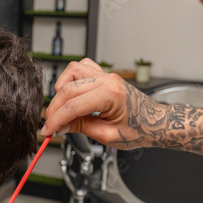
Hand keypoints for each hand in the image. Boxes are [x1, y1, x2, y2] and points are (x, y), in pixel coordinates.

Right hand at [40, 59, 166, 148]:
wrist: (156, 122)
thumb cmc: (139, 129)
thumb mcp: (107, 135)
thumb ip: (80, 127)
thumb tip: (59, 126)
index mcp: (110, 95)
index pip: (73, 106)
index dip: (55, 120)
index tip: (47, 131)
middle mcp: (107, 80)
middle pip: (68, 89)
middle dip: (54, 108)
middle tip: (50, 125)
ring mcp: (106, 75)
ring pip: (72, 71)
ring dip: (61, 89)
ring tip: (61, 107)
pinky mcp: (104, 75)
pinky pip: (81, 67)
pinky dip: (70, 78)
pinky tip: (70, 93)